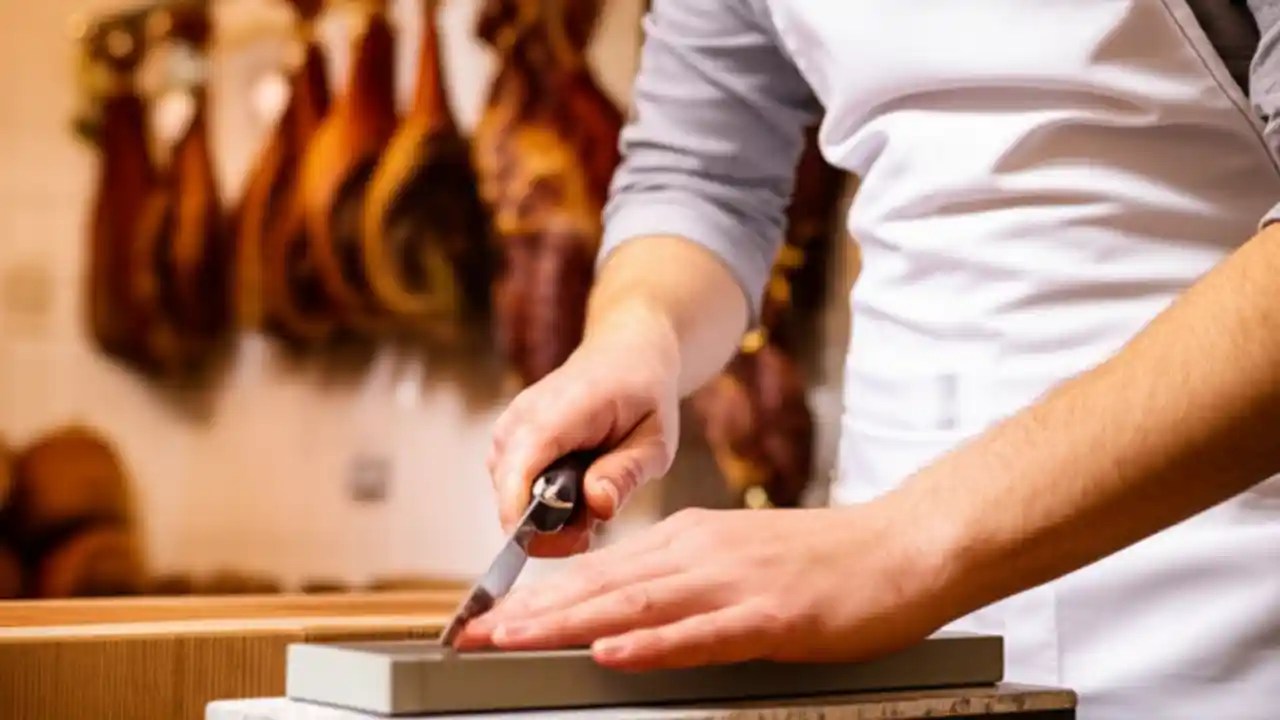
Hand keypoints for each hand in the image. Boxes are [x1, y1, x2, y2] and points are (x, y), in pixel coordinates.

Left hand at [455, 501, 965, 670]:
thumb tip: (625, 609)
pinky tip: (611, 653)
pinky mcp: (771, 616)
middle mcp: (700, 552)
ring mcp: (734, 582)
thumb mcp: (739, 556)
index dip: (538, 595)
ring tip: (513, 640)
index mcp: (691, 540)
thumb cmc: (826, 559)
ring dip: (567, 624)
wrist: (903, 546)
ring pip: (634, 605)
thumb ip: (682, 579)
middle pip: (601, 585)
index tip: (490, 617)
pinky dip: (651, 644)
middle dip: (530, 612)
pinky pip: (700, 634)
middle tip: (473, 633)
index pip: (599, 570)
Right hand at [488, 307, 681, 556]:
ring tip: (589, 503)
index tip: (558, 545)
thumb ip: (626, 472)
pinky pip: (512, 487)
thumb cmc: (643, 395)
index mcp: (559, 412)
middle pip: (509, 495)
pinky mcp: (506, 442)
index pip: (520, 471)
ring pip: (509, 496)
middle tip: (594, 527)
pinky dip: (538, 501)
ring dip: (545, 516)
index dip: (524, 518)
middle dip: (547, 527)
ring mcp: (507, 430)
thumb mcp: (655, 439)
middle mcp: (520, 420)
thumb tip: (597, 504)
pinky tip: (573, 492)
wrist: (624, 356)